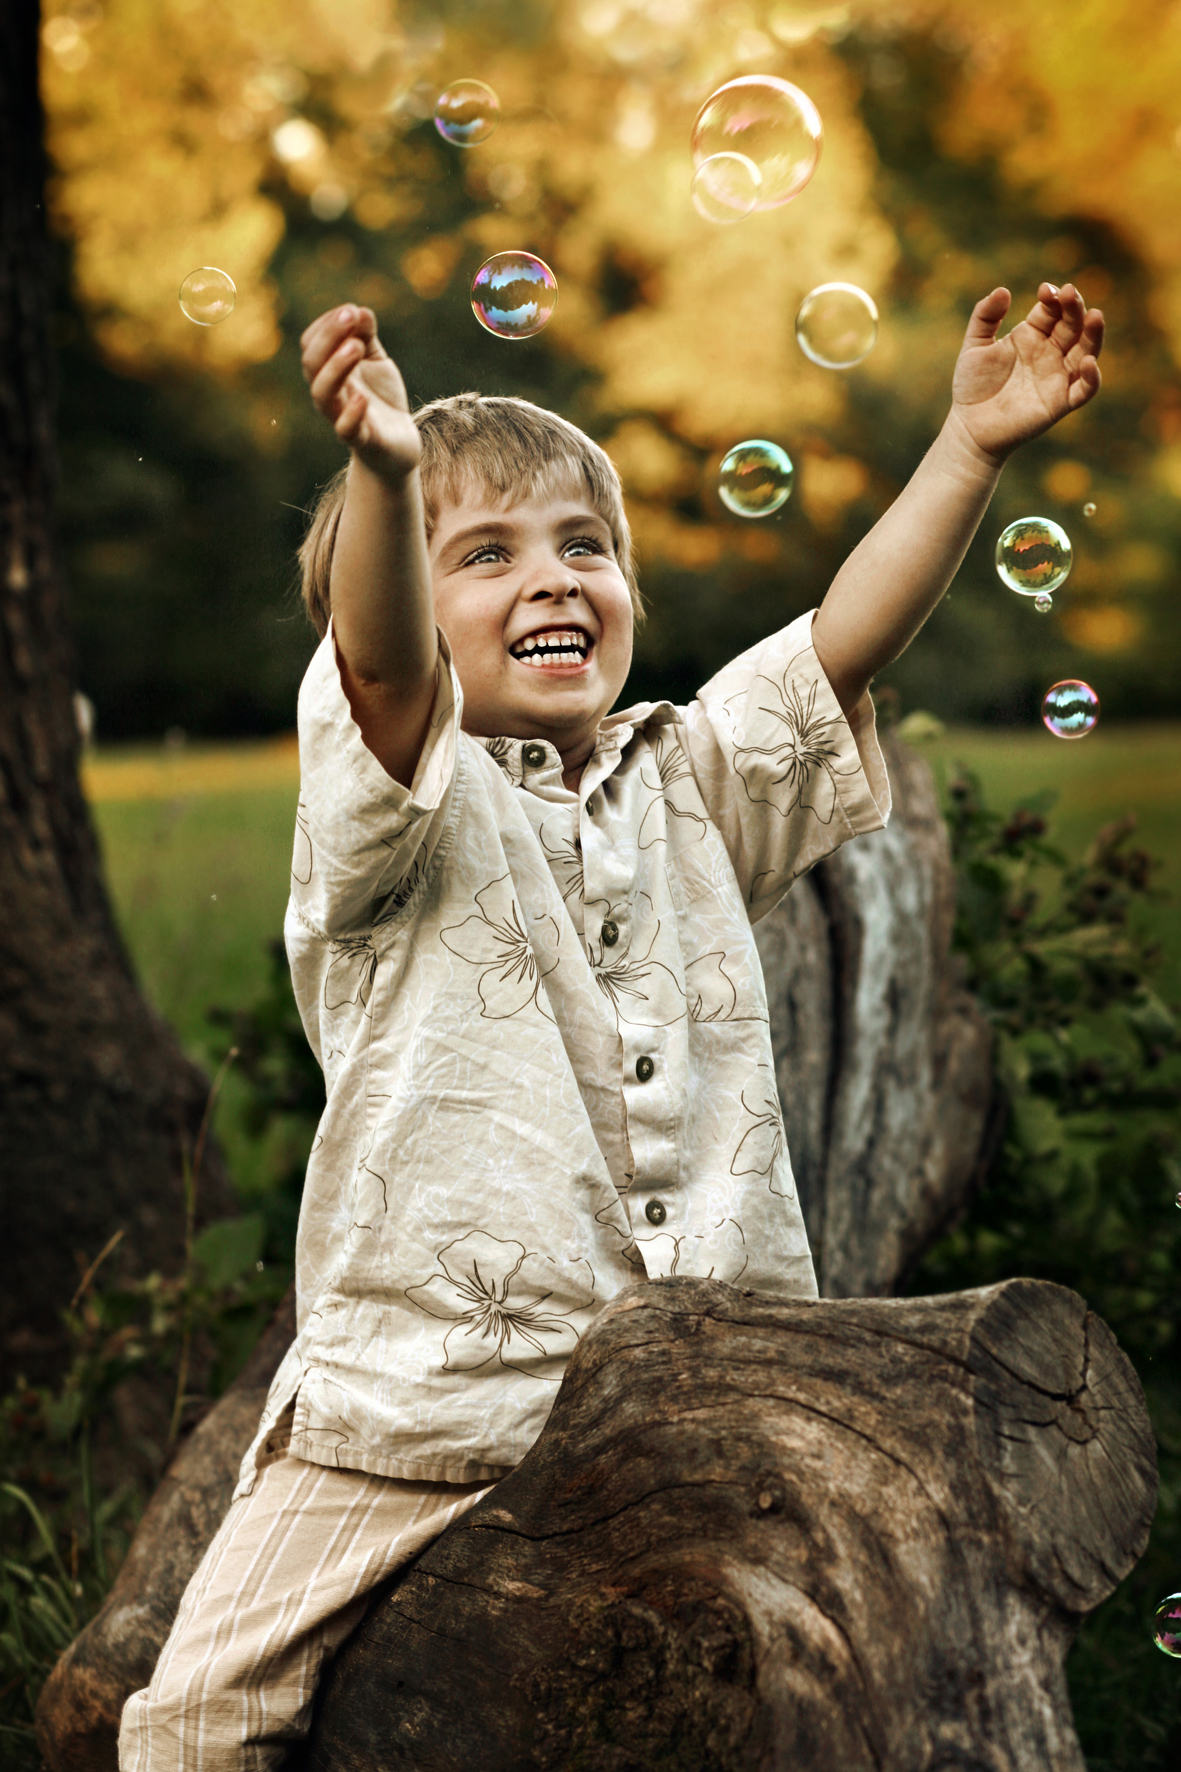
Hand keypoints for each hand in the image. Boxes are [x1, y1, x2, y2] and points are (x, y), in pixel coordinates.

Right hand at [301, 305, 421, 480]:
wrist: (399, 445)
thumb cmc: (381, 399)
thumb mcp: (376, 361)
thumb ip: (367, 336)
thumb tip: (360, 311)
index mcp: (328, 371)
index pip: (311, 344)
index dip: (326, 325)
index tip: (351, 311)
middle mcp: (329, 393)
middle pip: (311, 363)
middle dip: (328, 336)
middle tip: (351, 317)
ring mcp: (341, 416)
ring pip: (321, 393)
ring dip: (336, 366)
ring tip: (356, 346)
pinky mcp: (361, 440)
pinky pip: (345, 429)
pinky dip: (351, 413)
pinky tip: (362, 397)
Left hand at [949, 284, 1103, 464]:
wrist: (969, 427)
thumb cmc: (972, 387)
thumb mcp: (974, 346)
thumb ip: (984, 317)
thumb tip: (1003, 290)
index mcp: (1032, 335)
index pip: (1052, 310)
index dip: (1053, 298)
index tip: (1045, 291)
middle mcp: (1050, 352)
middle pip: (1072, 325)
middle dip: (1074, 307)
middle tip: (1069, 293)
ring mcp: (1058, 377)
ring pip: (1086, 351)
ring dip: (1093, 333)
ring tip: (1094, 316)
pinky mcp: (1060, 403)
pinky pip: (1084, 390)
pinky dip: (1092, 377)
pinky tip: (1088, 362)